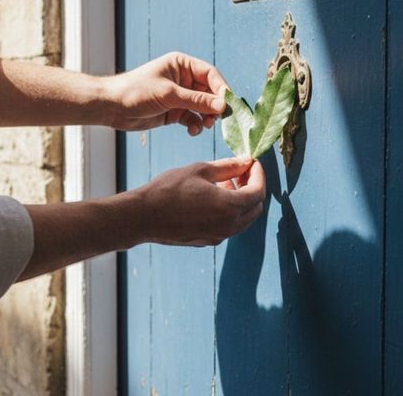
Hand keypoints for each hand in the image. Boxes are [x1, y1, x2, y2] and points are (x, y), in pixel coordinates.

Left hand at [104, 52, 227, 133]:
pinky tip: (192, 130)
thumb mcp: (169, 95)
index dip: (221, 89)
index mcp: (182, 64)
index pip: (210, 74)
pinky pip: (192, 117)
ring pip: (202, 107)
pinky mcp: (174, 111)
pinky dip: (195, 125)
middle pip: (209, 92)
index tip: (227, 104)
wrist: (112, 107)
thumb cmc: (136, 91)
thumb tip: (222, 106)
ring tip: (204, 126)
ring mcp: (179, 96)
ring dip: (206, 117)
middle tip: (217, 120)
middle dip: (214, 106)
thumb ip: (197, 100)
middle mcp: (183, 79)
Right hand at [132, 157, 265, 245]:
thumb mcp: (200, 170)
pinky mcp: (208, 241)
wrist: (143, 217)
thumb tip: (245, 161)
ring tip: (226, 182)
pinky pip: (229, 227)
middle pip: (255, 207)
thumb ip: (228, 166)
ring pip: (243, 219)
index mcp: (229, 207)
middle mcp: (228, 226)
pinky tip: (214, 197)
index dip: (258, 174)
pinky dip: (230, 212)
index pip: (258, 191)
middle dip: (253, 187)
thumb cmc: (169, 189)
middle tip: (241, 171)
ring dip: (241, 200)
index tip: (252, 162)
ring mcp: (218, 236)